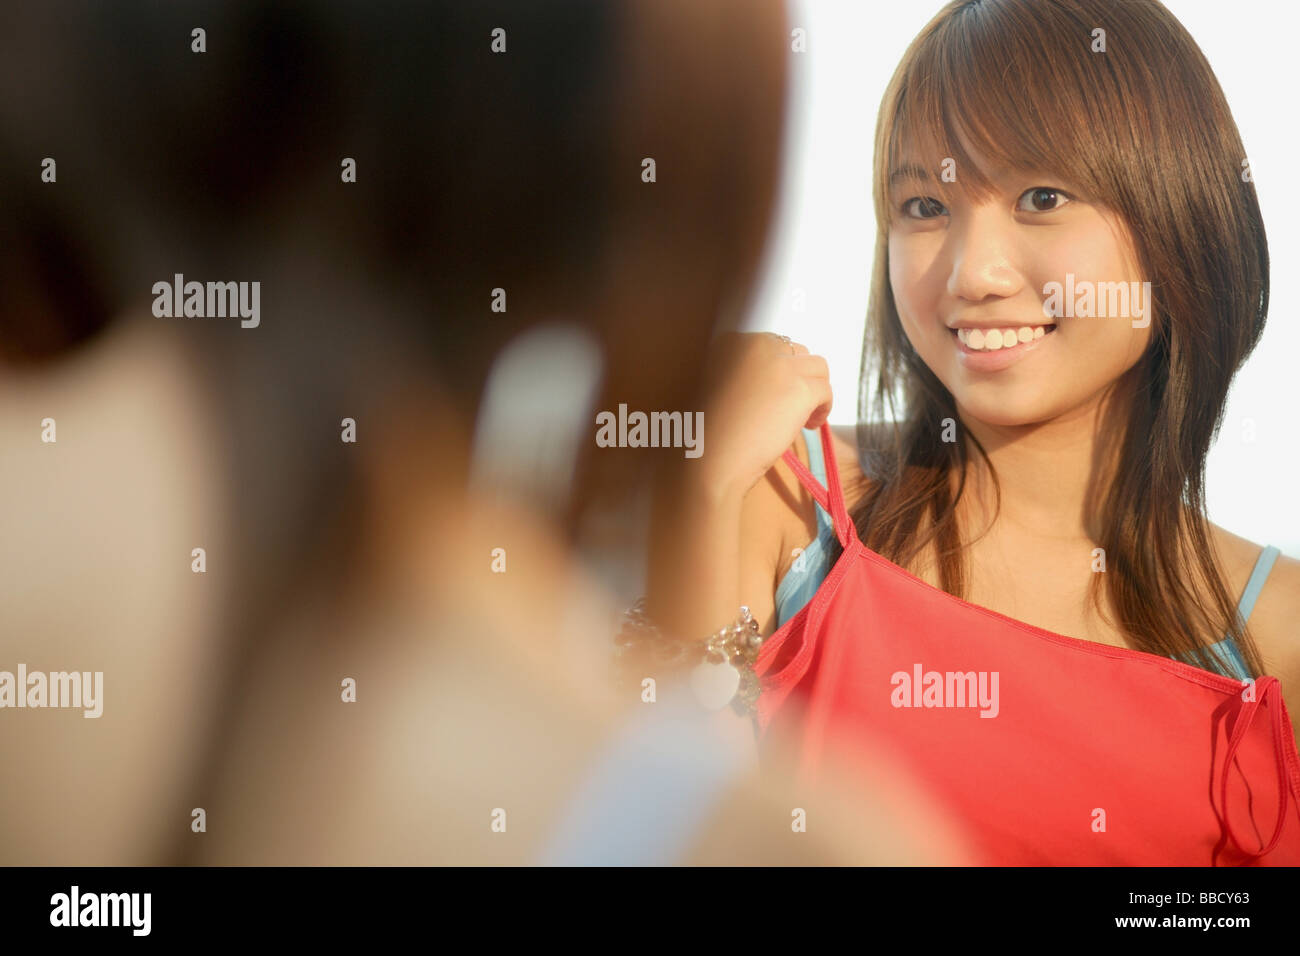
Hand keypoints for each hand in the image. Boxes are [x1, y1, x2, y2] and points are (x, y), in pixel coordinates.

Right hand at [692, 331, 831, 499]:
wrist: (708, 457)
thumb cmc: (704, 433)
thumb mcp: (715, 387)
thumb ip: (744, 375)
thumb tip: (776, 384)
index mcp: (731, 341)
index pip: (771, 344)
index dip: (778, 370)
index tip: (775, 394)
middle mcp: (757, 344)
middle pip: (796, 352)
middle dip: (798, 376)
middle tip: (791, 406)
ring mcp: (780, 365)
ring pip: (817, 368)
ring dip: (814, 389)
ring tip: (805, 417)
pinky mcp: (799, 389)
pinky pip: (826, 391)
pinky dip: (823, 408)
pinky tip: (809, 426)